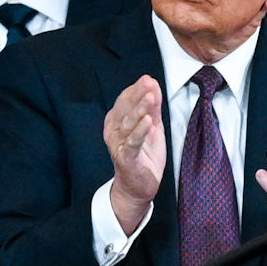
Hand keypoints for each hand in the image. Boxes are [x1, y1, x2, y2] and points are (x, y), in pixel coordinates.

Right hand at [103, 75, 165, 235]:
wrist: (138, 186)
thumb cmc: (143, 154)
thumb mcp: (152, 126)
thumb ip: (152, 106)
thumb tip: (152, 83)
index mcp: (117, 121)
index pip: (125, 100)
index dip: (136, 89)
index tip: (148, 79)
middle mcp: (114, 131)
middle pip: (125, 109)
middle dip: (137, 95)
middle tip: (148, 83)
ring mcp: (119, 145)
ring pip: (128, 124)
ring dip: (139, 109)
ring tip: (150, 98)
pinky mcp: (126, 158)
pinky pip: (132, 143)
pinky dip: (139, 132)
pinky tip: (148, 122)